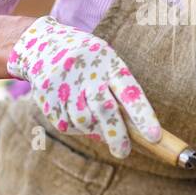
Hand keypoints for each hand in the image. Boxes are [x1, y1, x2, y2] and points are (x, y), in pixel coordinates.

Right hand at [7, 15, 161, 158]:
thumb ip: (119, 94)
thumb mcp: (107, 64)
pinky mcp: (46, 96)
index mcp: (109, 62)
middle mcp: (87, 72)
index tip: (154, 137)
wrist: (42, 42)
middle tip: (123, 152)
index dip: (143, 116)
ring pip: (84, 121)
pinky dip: (74, 126)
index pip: (130, 92)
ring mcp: (65, 84)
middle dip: (117, 136)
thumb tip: (128, 132)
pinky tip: (72, 110)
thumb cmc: (87, 60)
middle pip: (105, 110)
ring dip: (93, 128)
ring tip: (92, 119)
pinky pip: (66, 124)